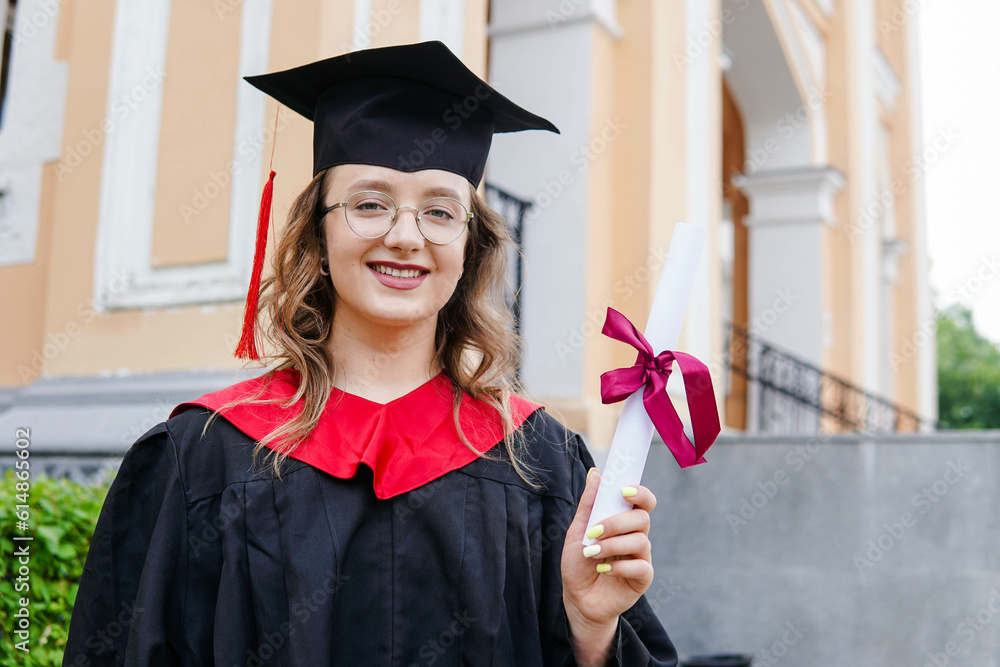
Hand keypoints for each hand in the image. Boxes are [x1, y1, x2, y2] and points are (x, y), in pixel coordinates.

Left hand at [561, 468, 656, 663]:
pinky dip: (619, 566)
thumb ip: (588, 504)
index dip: (640, 492)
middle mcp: (637, 537)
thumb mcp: (577, 531)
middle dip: (616, 522)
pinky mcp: (643, 579)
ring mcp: (642, 558)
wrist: (577, 598)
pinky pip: (641, 567)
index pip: (644, 501)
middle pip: (642, 518)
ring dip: (613, 545)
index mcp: (624, 522)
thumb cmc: (578, 563)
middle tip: (594, 532)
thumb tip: (595, 473)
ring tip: (592, 554)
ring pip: (641, 541)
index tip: (623, 491)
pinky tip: (603, 569)